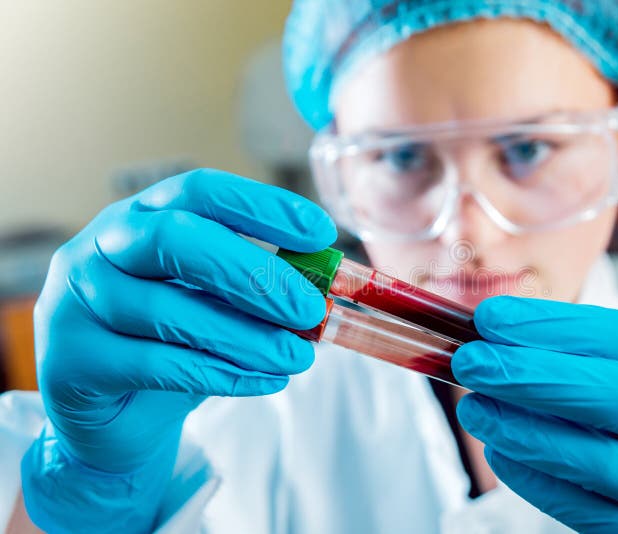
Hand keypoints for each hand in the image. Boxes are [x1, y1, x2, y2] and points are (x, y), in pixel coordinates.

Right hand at [22, 169, 335, 532]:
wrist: (116, 415)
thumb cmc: (174, 342)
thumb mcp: (217, 303)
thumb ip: (256, 287)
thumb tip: (326, 287)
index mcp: (142, 217)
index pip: (200, 192)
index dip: (262, 207)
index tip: (321, 233)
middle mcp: (100, 247)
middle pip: (175, 239)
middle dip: (253, 274)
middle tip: (309, 309)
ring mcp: (76, 301)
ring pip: (167, 311)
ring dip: (245, 337)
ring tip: (298, 358)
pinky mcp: (71, 360)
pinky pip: (155, 365)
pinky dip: (221, 373)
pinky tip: (266, 381)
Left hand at [453, 296, 617, 532]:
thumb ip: (595, 362)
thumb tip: (500, 338)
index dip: (550, 324)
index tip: (490, 318)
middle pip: (616, 393)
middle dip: (531, 373)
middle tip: (470, 361)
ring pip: (599, 460)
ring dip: (523, 430)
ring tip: (475, 409)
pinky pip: (589, 512)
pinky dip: (537, 480)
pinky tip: (500, 455)